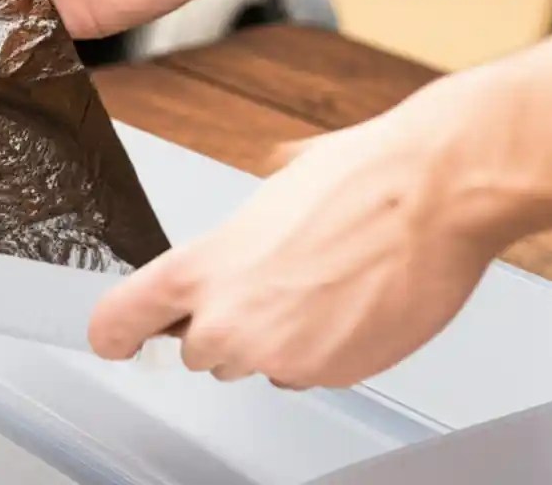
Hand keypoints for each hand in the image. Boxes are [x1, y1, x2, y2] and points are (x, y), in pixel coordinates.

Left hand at [88, 80, 514, 387]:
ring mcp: (281, 355)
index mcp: (203, 267)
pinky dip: (322, 350)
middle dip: (221, 326)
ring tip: (320, 286)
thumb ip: (235, 242)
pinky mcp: (331, 374)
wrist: (435, 194)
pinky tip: (349, 305)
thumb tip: (239, 250)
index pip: (121, 319)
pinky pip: (307, 373)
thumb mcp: (270, 193)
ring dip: (274, 339)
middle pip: (195, 350)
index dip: (116, 330)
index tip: (116, 336)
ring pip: (255, 365)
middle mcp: (231, 321)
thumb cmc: (361, 178)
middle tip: (268, 285)